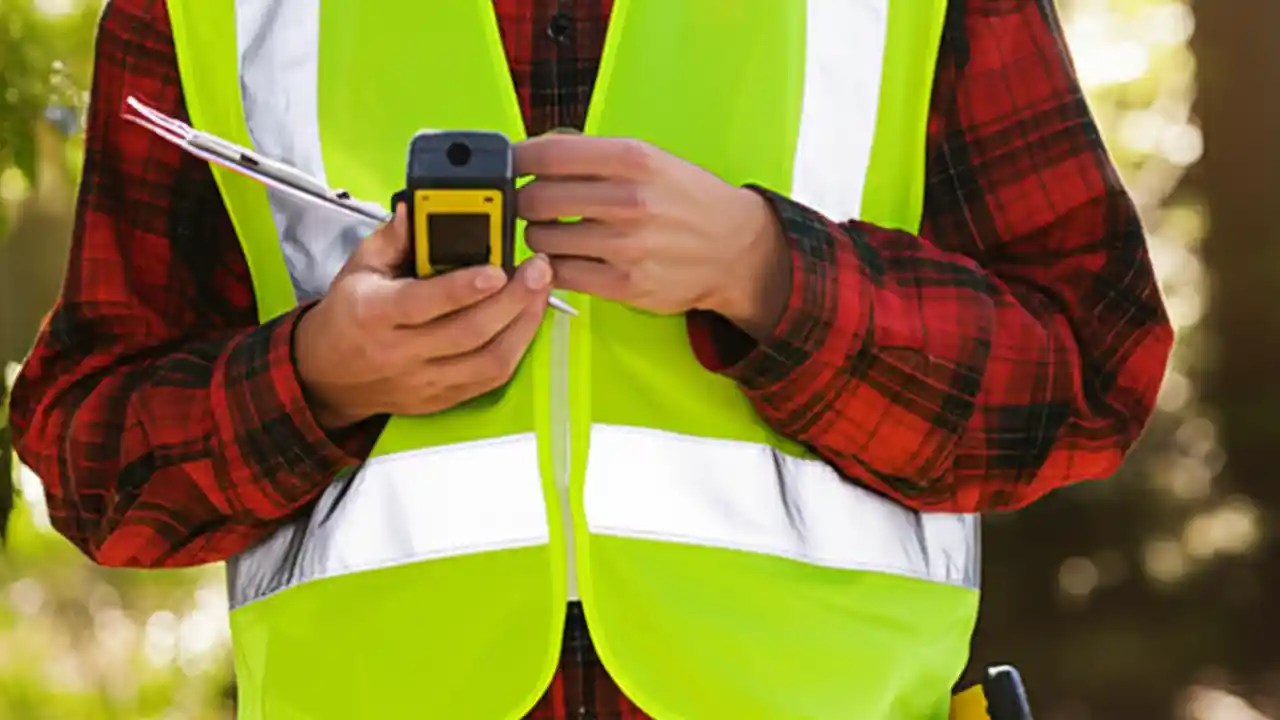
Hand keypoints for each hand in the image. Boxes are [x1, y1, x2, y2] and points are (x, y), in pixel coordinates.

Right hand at [295, 204, 552, 428]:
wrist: (329, 378)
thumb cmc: (350, 315)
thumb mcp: (359, 267)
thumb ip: (393, 237)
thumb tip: (418, 207)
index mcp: (374, 314)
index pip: (423, 303)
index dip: (463, 288)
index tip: (497, 268)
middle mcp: (401, 353)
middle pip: (468, 332)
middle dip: (512, 299)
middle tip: (539, 269)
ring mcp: (425, 381)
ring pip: (488, 360)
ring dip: (524, 324)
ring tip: (542, 290)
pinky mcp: (444, 399)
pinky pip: (491, 379)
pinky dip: (518, 347)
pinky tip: (529, 319)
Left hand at [514, 134, 790, 336]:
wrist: (736, 250)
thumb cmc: (687, 201)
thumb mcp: (652, 160)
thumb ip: (595, 155)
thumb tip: (535, 152)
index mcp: (634, 159)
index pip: (549, 154)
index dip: (519, 160)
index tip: (511, 167)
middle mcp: (631, 200)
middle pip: (538, 198)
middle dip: (524, 202)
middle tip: (530, 206)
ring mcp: (627, 246)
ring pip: (543, 240)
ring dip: (537, 237)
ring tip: (552, 234)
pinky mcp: (624, 285)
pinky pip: (561, 274)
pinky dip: (552, 268)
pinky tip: (563, 260)